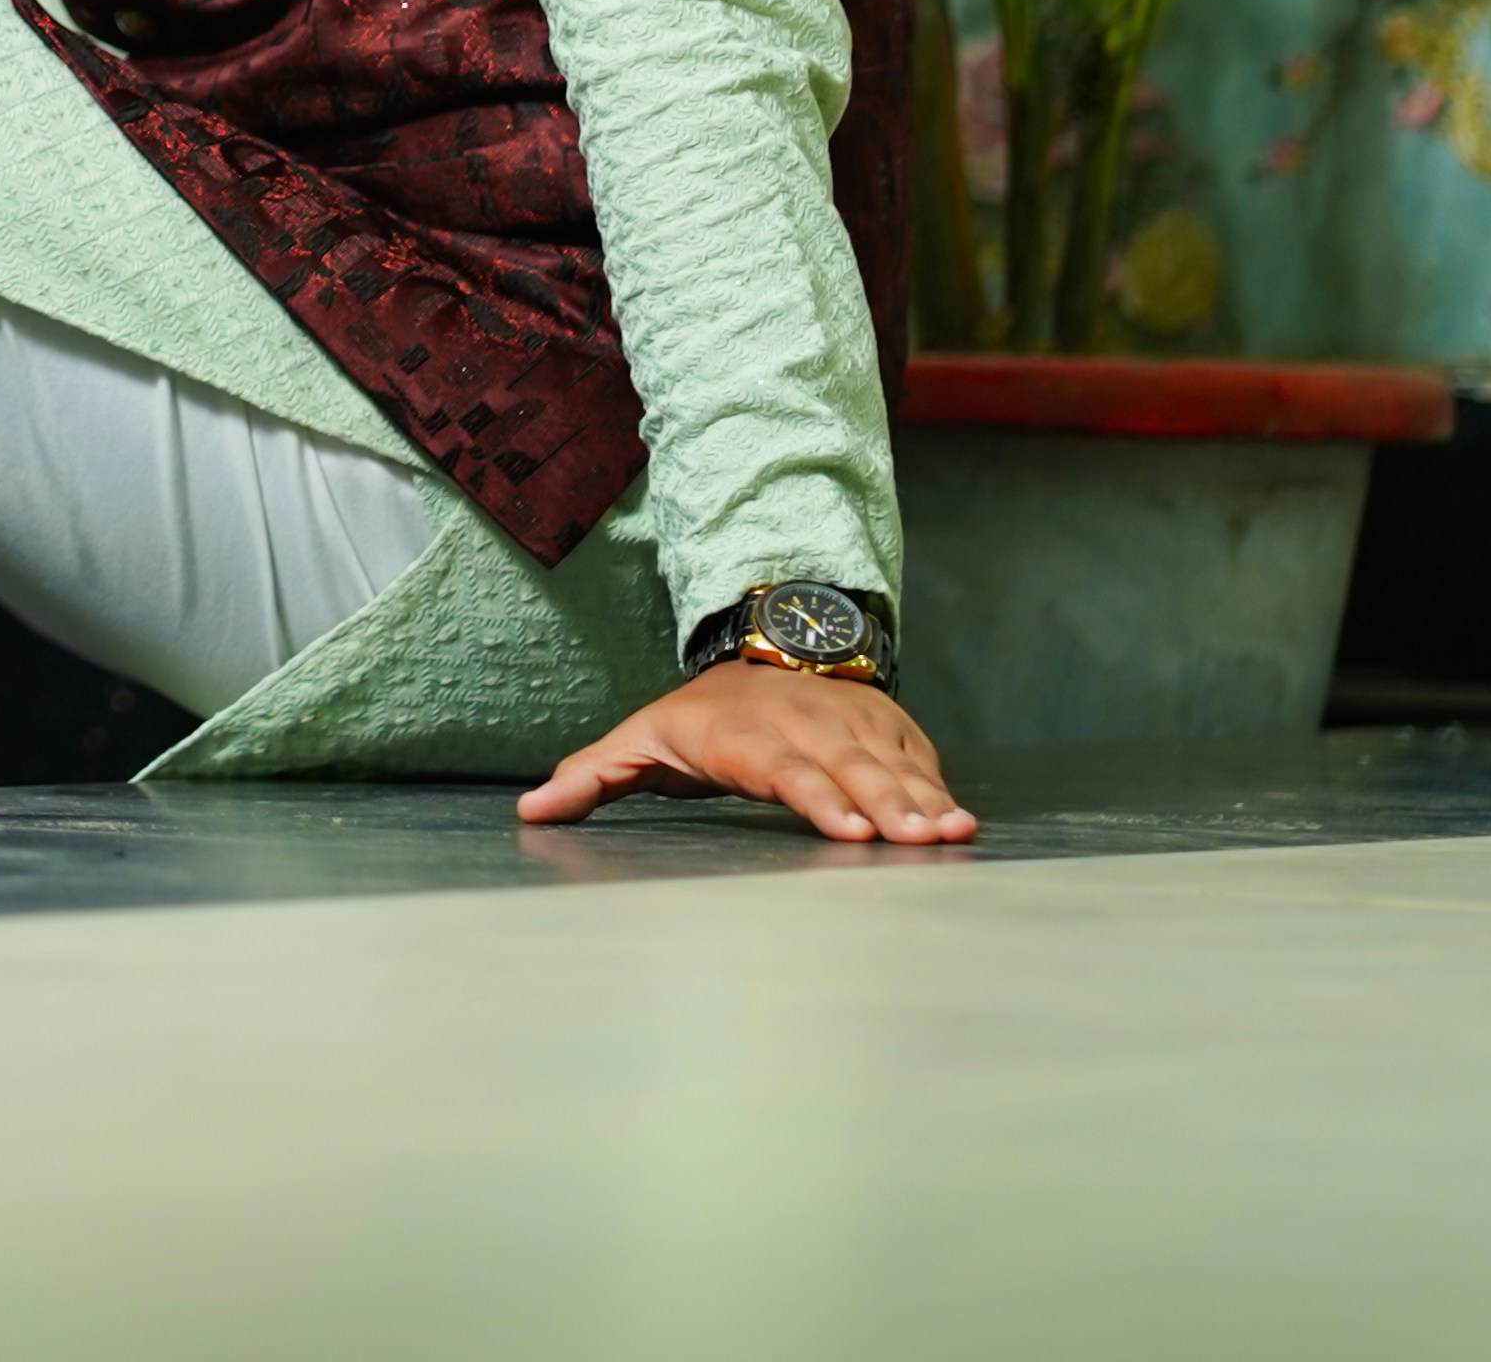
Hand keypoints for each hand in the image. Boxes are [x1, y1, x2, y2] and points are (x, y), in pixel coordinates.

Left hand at [516, 658, 973, 844]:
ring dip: (922, 799)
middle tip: (919, 843)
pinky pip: (914, 755)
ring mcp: (848, 718)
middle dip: (885, 805)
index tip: (846, 832)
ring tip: (953, 835)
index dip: (815, 797)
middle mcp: (801, 721)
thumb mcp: (636, 740)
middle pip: (847, 766)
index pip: (783, 767)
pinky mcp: (883, 722)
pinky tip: (960, 820)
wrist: (760, 646)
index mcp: (742, 734)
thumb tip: (530, 810)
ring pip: (887, 761)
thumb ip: (589, 777)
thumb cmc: (696, 716)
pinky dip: (937, 785)